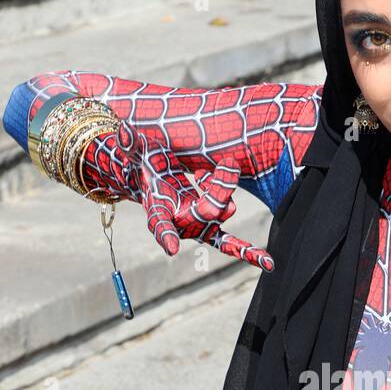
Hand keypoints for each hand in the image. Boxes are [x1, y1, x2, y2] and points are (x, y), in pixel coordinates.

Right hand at [107, 121, 273, 269]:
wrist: (159, 176)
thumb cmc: (148, 161)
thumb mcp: (139, 149)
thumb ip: (131, 142)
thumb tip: (123, 131)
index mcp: (157, 208)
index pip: (160, 222)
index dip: (165, 234)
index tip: (172, 248)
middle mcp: (178, 222)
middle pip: (204, 213)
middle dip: (218, 191)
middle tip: (228, 165)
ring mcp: (197, 227)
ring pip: (221, 215)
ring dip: (225, 193)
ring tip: (220, 168)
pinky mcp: (212, 226)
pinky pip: (229, 243)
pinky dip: (248, 253)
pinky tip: (267, 257)